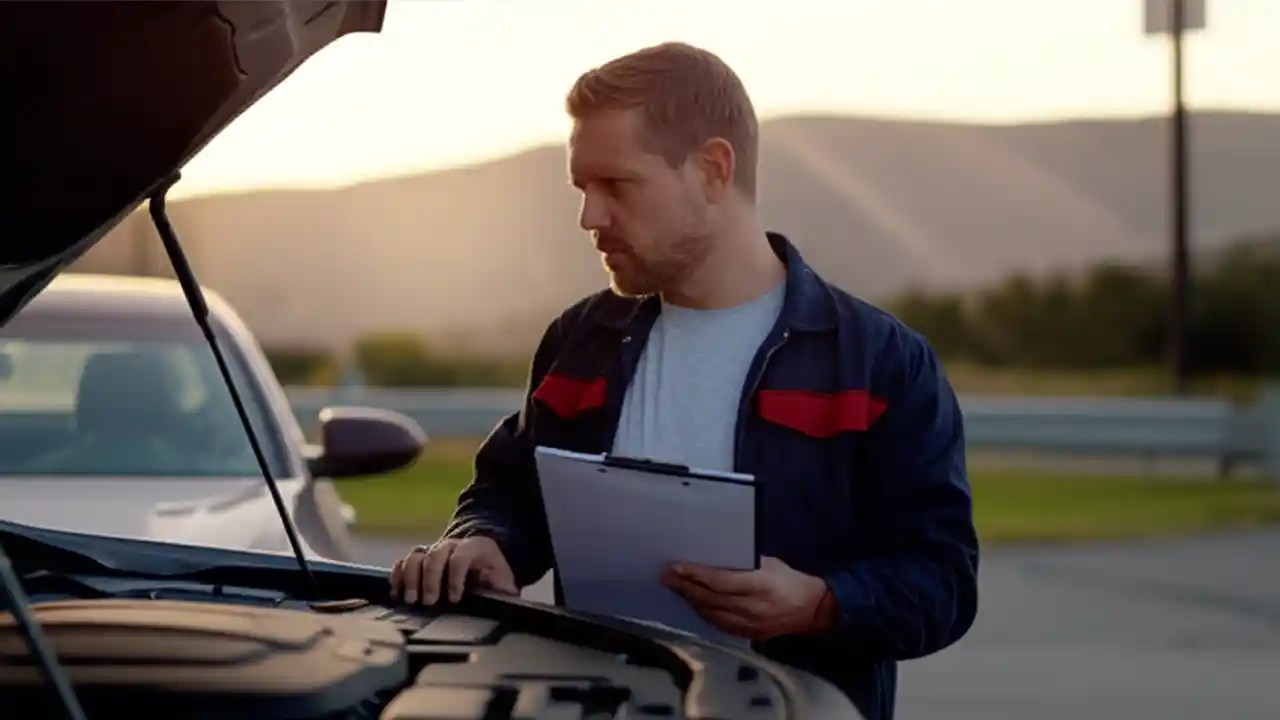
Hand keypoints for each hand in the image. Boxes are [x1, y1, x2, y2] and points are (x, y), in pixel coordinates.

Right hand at [389, 536, 517, 604]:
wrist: (483, 562)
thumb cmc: (493, 576)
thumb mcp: (504, 581)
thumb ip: (503, 589)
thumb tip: (503, 602)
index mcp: (474, 548)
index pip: (461, 557)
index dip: (456, 577)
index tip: (455, 599)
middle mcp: (451, 546)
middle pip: (435, 555)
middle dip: (430, 579)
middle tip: (428, 602)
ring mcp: (433, 551)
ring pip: (416, 555)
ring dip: (409, 577)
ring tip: (410, 600)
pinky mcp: (419, 560)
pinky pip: (403, 562)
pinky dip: (397, 576)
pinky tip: (396, 593)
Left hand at [661, 556, 836, 641]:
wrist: (812, 610)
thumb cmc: (789, 580)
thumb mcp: (770, 563)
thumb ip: (744, 562)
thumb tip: (713, 556)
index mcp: (759, 585)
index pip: (719, 581)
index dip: (695, 574)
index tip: (676, 566)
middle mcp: (751, 608)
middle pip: (710, 598)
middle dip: (685, 586)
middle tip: (666, 576)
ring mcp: (748, 624)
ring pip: (711, 613)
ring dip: (690, 599)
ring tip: (675, 586)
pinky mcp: (747, 634)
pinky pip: (718, 624)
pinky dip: (703, 612)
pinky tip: (693, 603)